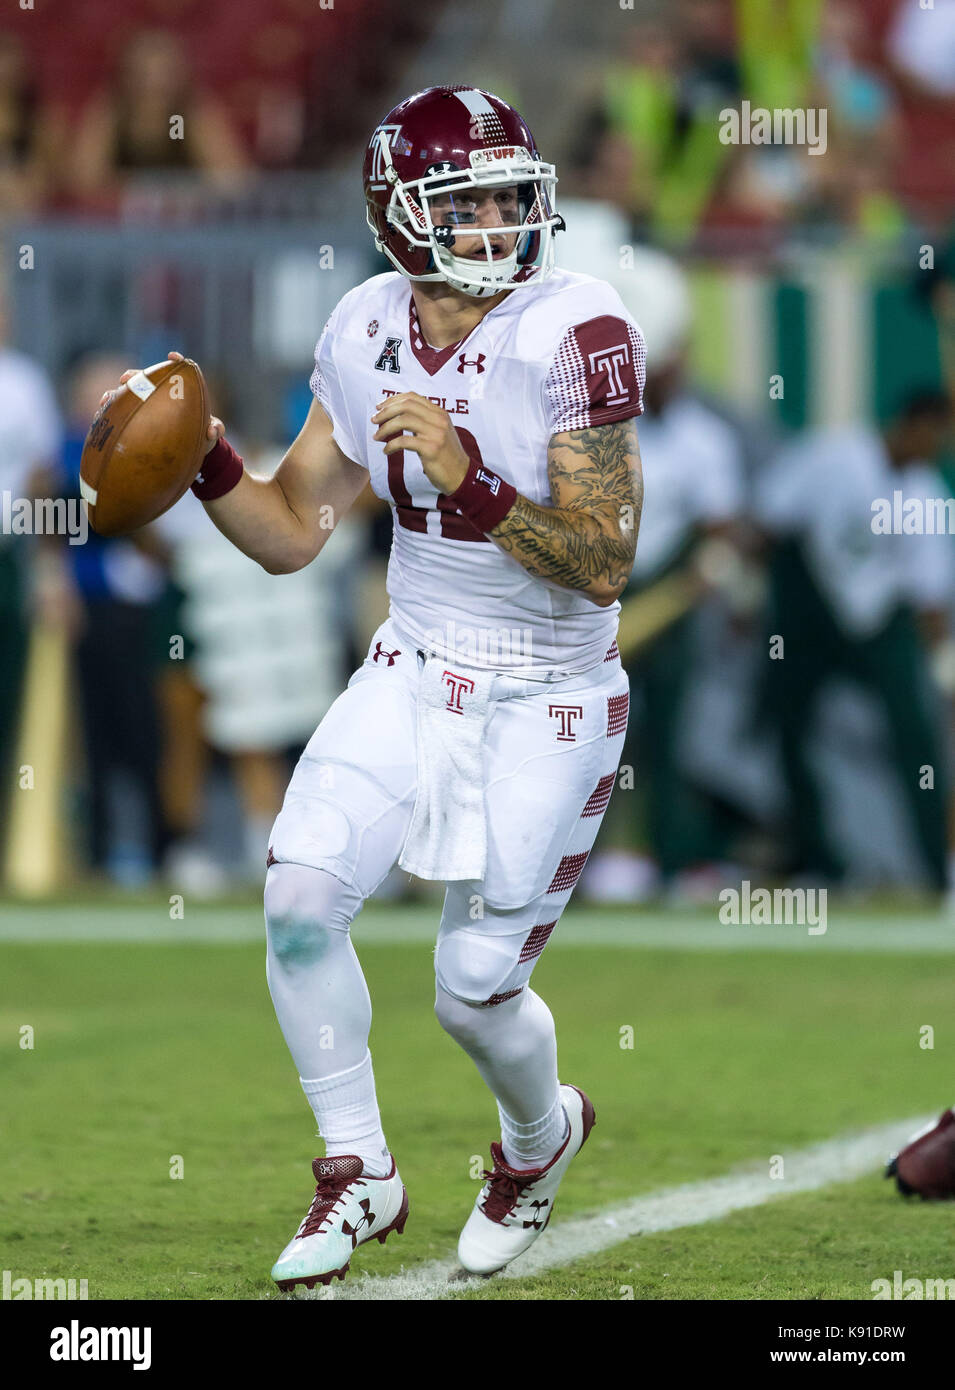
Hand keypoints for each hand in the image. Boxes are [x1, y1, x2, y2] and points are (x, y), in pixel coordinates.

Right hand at [99, 350, 223, 455]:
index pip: (178, 369)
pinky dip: (111, 412)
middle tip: (127, 378)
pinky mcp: (137, 416)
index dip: (175, 361)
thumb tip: (212, 431)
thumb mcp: (212, 433)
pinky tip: (102, 415)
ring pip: (129, 393)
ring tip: (108, 398)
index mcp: (182, 389)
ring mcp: (148, 403)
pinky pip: (122, 412)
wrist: (192, 448)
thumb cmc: (203, 434)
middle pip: (146, 378)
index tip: (173, 357)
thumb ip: (216, 429)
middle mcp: (161, 391)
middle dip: (135, 376)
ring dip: (116, 393)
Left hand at [372, 392, 468, 494]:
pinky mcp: (431, 448)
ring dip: (385, 428)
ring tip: (377, 436)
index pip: (412, 397)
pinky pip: (404, 441)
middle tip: (374, 420)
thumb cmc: (446, 455)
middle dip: (386, 412)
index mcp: (440, 413)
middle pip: (406, 406)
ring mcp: (435, 433)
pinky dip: (391, 445)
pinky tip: (386, 450)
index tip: (380, 407)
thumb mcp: (439, 431)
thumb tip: (397, 415)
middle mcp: (439, 419)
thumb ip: (424, 421)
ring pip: (403, 420)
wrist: (461, 475)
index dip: (393, 400)